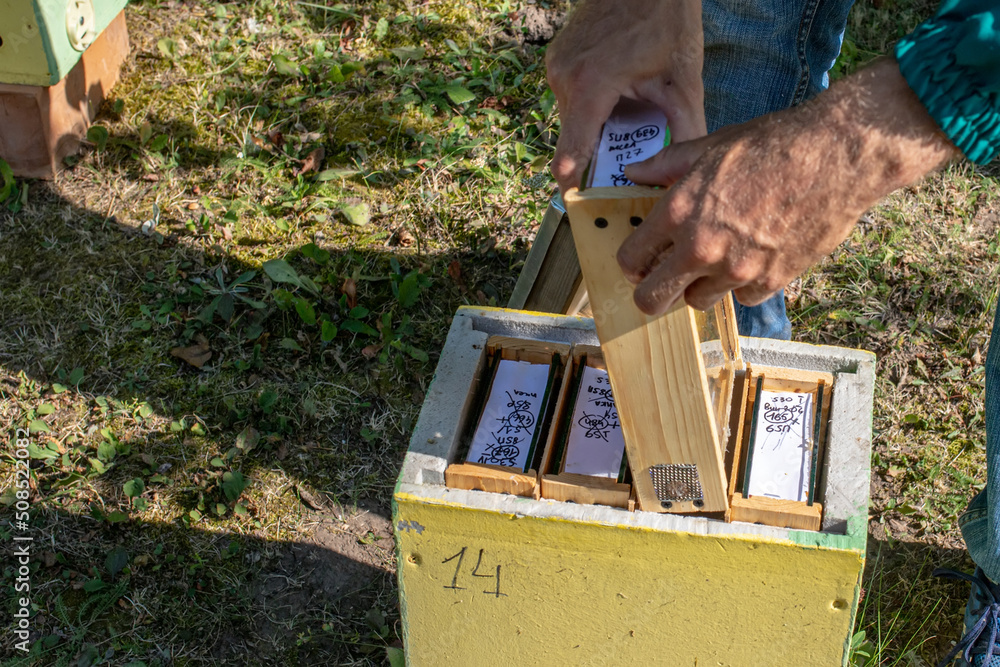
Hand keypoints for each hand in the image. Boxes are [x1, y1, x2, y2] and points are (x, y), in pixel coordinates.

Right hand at [545, 0, 706, 193]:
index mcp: (592, 85)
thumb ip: (685, 130)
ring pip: (573, 118)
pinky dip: (592, 105)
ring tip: (628, 114)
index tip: (579, 204)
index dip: (573, 183)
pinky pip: (571, 96)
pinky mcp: (557, 57)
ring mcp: (557, 65)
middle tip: (627, 155)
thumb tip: (688, 173)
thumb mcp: (683, 79)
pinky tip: (619, 93)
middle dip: (599, 152)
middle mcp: (566, 77)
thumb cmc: (666, 18)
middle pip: (575, 137)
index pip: (571, 152)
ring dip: (596, 126)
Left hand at [616, 57, 959, 314]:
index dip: (631, 264)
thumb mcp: (709, 148)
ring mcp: (735, 270)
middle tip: (663, 281)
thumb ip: (665, 166)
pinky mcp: (770, 282)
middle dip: (652, 293)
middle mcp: (700, 248)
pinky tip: (752, 257)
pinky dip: (742, 285)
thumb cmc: (771, 145)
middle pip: (653, 300)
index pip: (630, 260)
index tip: (639, 262)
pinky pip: (741, 299)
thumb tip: (632, 172)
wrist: (835, 157)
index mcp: (677, 213)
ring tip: (715, 259)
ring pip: (697, 301)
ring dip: (700, 285)